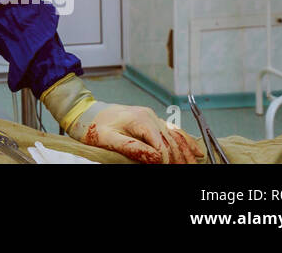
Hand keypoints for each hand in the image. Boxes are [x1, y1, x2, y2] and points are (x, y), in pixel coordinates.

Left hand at [67, 101, 205, 163]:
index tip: (170, 169)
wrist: (85, 111)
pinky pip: (171, 130)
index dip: (168, 160)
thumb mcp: (108, 139)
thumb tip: (156, 158)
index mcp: (140, 120)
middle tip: (188, 170)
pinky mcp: (150, 119)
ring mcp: (150, 116)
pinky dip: (184, 140)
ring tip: (195, 164)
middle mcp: (149, 116)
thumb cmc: (94, 126)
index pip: (161, 144)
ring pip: (174, 135)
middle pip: (171, 141)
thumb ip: (133, 148)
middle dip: (180, 158)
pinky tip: (195, 150)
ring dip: (186, 151)